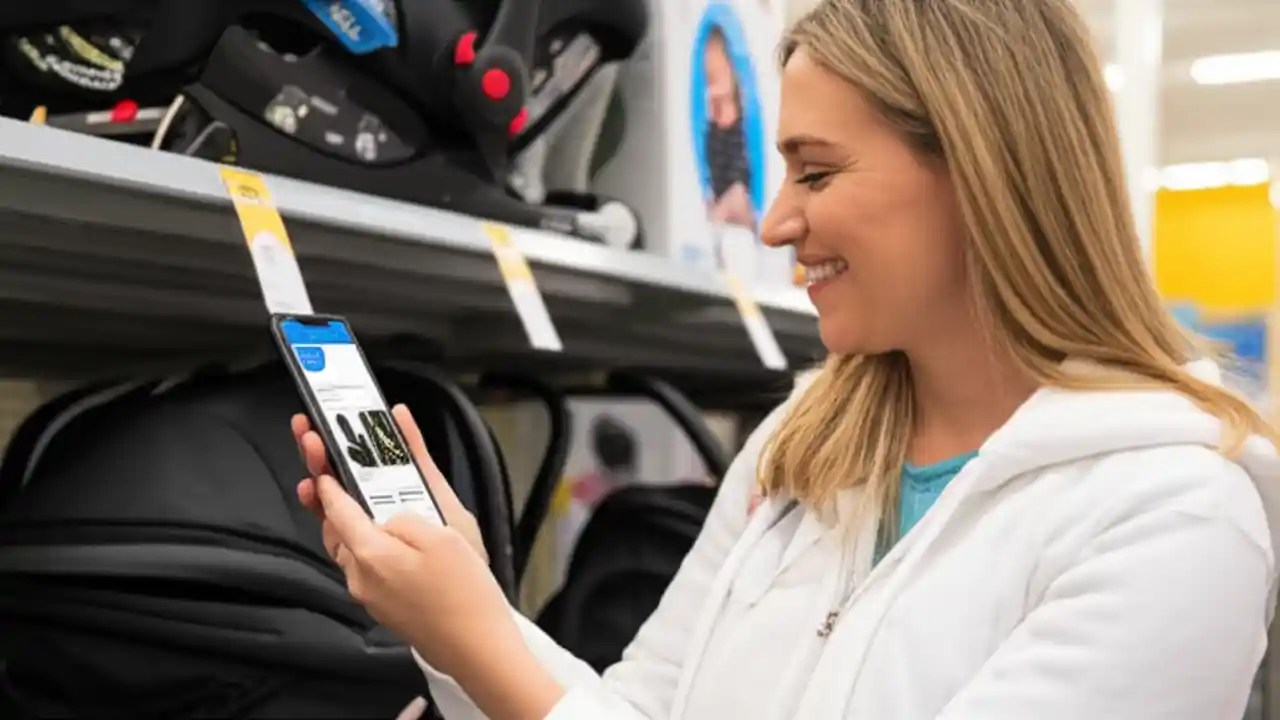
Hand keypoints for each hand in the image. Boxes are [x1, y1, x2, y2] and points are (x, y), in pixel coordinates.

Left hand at [292, 407, 563, 718]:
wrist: (477, 648)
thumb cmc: (466, 594)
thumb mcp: (446, 533)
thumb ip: (409, 511)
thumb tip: (391, 509)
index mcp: (372, 553)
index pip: (337, 506)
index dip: (327, 474)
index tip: (319, 451)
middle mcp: (360, 575)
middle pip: (332, 524)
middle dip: (323, 489)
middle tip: (316, 456)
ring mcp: (370, 592)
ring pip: (345, 545)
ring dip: (340, 514)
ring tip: (341, 487)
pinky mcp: (383, 603)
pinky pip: (362, 562)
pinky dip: (359, 537)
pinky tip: (373, 525)